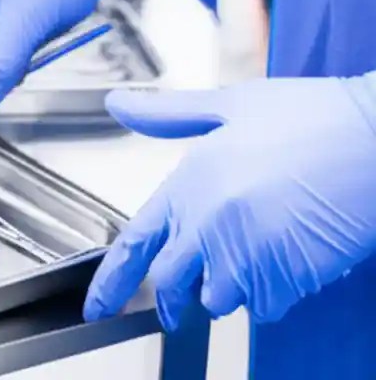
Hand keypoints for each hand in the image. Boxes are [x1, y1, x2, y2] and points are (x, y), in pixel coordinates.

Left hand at [84, 79, 375, 329]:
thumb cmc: (315, 117)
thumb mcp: (231, 105)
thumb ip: (168, 114)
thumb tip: (117, 104)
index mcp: (189, 183)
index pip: (135, 244)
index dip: (110, 281)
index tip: (96, 306)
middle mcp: (210, 224)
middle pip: (171, 283)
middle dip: (172, 296)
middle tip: (177, 301)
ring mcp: (249, 254)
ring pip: (218, 299)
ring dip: (224, 290)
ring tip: (248, 260)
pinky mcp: (289, 277)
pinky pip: (264, 306)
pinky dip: (267, 295)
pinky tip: (282, 262)